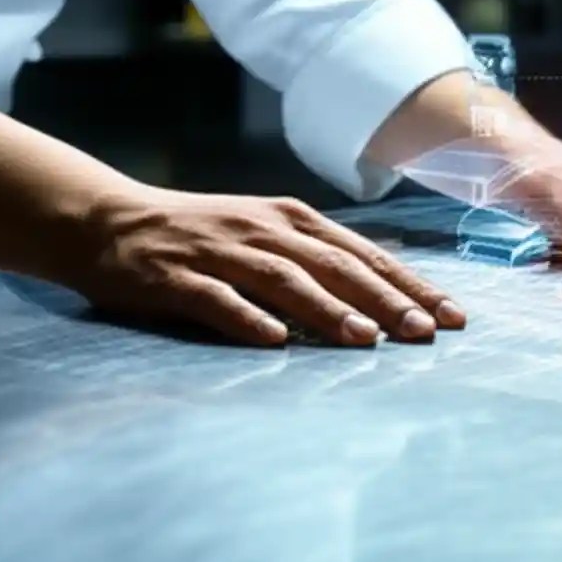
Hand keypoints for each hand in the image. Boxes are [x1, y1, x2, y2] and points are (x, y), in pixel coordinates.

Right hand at [64, 186, 465, 345]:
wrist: (109, 220)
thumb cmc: (203, 234)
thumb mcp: (268, 232)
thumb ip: (319, 257)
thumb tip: (386, 291)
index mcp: (294, 220)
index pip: (366, 256)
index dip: (411, 285)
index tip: (453, 316)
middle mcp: (264, 230)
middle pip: (336, 267)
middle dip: (386, 301)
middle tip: (426, 333)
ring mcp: (220, 252)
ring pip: (285, 280)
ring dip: (329, 310)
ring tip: (367, 340)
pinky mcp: (175, 276)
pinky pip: (216, 299)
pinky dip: (247, 319)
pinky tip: (275, 342)